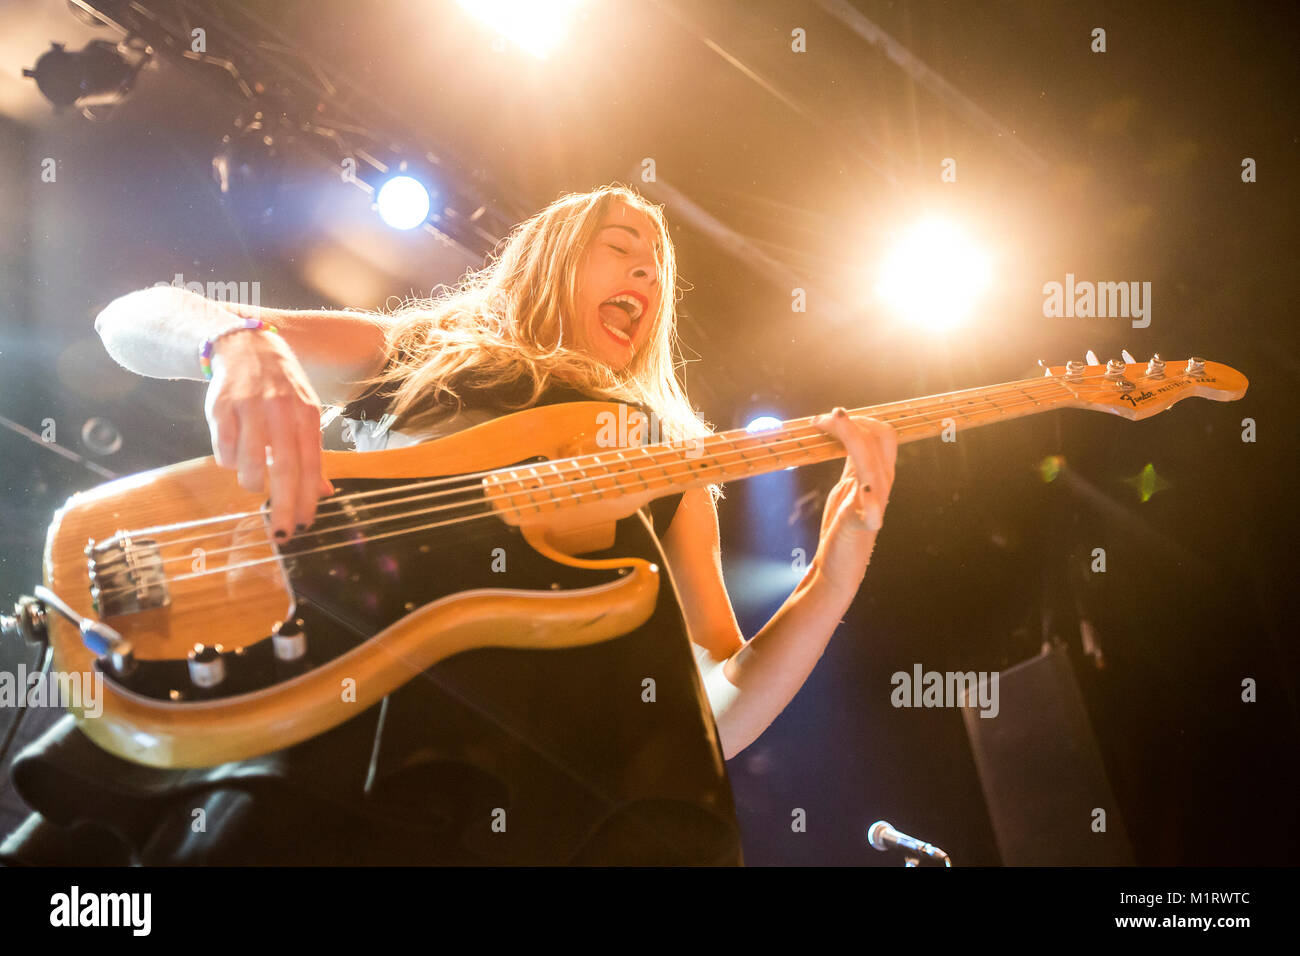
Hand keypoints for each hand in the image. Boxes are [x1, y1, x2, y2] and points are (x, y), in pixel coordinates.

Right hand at [203, 328, 334, 539]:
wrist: (245, 345)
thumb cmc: (280, 389)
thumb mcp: (304, 414)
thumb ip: (312, 453)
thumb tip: (323, 493)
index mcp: (307, 414)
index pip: (311, 464)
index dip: (307, 498)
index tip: (304, 525)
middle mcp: (281, 411)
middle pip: (284, 468)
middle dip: (283, 505)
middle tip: (281, 533)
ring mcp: (249, 408)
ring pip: (249, 462)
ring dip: (252, 482)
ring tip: (254, 483)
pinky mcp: (221, 408)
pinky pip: (223, 449)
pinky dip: (229, 461)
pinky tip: (234, 455)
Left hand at [809, 407, 897, 593]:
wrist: (838, 563)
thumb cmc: (842, 523)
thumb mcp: (848, 483)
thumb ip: (851, 459)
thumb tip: (842, 427)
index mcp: (879, 473)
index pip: (882, 433)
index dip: (858, 419)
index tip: (827, 417)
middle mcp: (882, 483)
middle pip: (880, 438)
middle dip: (851, 422)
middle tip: (819, 421)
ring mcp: (875, 503)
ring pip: (871, 460)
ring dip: (849, 437)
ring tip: (824, 424)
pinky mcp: (864, 525)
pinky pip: (873, 511)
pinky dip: (870, 499)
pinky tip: (863, 491)